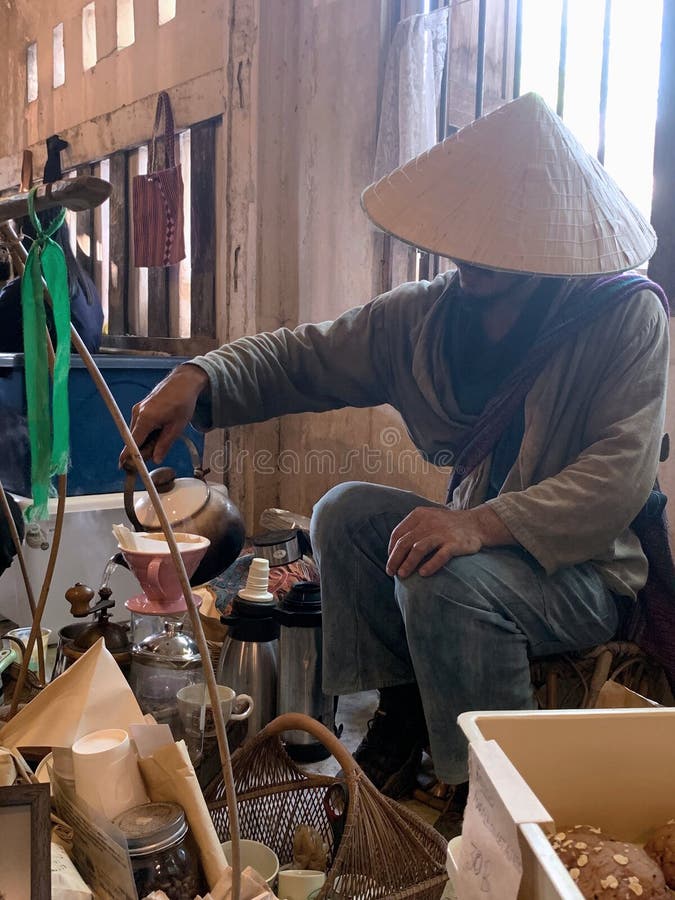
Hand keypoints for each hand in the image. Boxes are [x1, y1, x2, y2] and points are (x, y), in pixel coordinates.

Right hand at [119, 364, 209, 467]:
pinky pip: (140, 426)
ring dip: (147, 440)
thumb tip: (155, 459)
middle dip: (144, 449)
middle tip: (159, 450)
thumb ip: (164, 444)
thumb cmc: (182, 402)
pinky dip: (148, 432)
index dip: (129, 456)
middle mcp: (138, 413)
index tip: (125, 467)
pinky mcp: (140, 408)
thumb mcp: (177, 427)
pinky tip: (161, 427)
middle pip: (134, 440)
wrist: (183, 382)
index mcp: (146, 418)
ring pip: (137, 433)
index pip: (133, 443)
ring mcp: (137, 410)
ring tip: (165, 433)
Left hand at [386, 505, 514, 577]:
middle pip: (405, 542)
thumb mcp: (429, 519)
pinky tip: (423, 574)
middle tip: (391, 572)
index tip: (390, 561)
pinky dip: (430, 565)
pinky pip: (440, 556)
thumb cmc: (447, 525)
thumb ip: (413, 529)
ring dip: (408, 563)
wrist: (477, 523)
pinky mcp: (455, 543)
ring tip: (402, 575)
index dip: (391, 549)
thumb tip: (394, 550)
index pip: (398, 533)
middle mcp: (429, 522)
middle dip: (395, 559)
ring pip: (418, 548)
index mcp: (419, 515)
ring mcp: (442, 533)